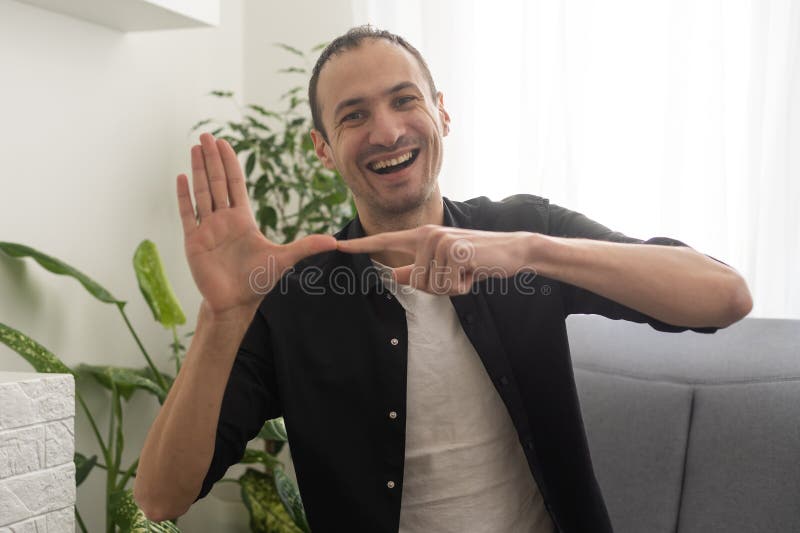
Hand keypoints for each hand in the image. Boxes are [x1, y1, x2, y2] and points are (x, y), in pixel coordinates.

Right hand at [177, 133, 336, 316]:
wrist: (235, 303)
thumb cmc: (258, 281)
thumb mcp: (284, 259)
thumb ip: (306, 247)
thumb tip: (334, 241)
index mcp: (243, 219)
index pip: (235, 184)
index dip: (230, 163)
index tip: (225, 143)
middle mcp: (224, 220)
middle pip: (217, 182)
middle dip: (212, 158)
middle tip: (206, 134)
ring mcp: (208, 229)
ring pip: (202, 192)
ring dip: (198, 170)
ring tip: (194, 147)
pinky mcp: (194, 241)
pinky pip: (188, 214)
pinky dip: (184, 196)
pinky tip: (182, 177)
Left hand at [336, 225, 540, 294]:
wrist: (511, 251)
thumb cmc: (475, 261)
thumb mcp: (444, 267)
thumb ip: (418, 270)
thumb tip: (393, 275)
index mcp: (421, 237)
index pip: (385, 241)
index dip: (361, 246)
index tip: (337, 246)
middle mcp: (426, 235)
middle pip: (414, 281)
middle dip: (438, 288)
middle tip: (458, 274)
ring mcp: (439, 241)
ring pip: (430, 286)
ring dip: (452, 287)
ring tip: (466, 271)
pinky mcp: (453, 250)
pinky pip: (446, 285)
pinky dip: (462, 286)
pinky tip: (473, 271)